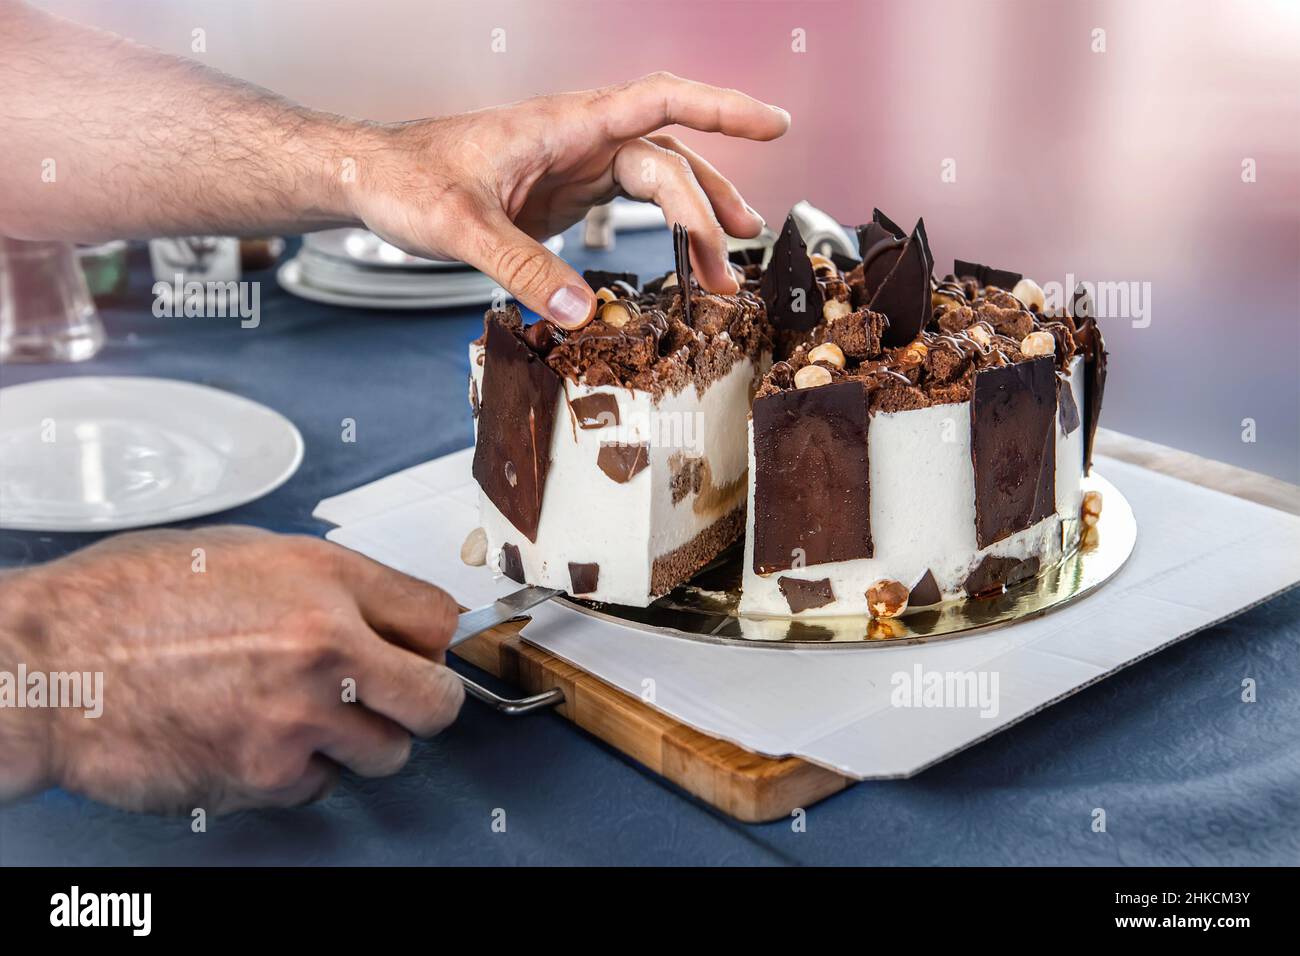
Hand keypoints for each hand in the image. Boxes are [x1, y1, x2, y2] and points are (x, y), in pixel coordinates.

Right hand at [0, 527, 463, 813]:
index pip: (441, 620)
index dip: (436, 643)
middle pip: (438, 702)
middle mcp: (326, 648)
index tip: (426, 654)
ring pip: (385, 754)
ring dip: (357, 742)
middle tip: (392, 699)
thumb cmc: (128, 600)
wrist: (49, 663)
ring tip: (302, 716)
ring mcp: (298, 719)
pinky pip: (320, 786)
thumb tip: (382, 615)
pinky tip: (254, 739)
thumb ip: (328, 586)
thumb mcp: (247, 554)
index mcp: (324, 580)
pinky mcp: (265, 776)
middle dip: (421, 703)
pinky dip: (298, 772)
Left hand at [345, 72, 788, 327]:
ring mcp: (572, 165)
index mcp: (563, 128)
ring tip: (723, 270)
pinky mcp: (562, 192)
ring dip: (692, 221)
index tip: (772, 123)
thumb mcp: (458, 228)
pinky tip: (676, 255)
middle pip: (667, 159)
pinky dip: (659, 227)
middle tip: (732, 263)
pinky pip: (628, 201)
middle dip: (708, 207)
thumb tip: (578, 311)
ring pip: (654, 180)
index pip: (658, 104)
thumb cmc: (405, 180)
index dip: (721, 109)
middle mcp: (577, 140)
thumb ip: (520, 268)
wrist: (372, 179)